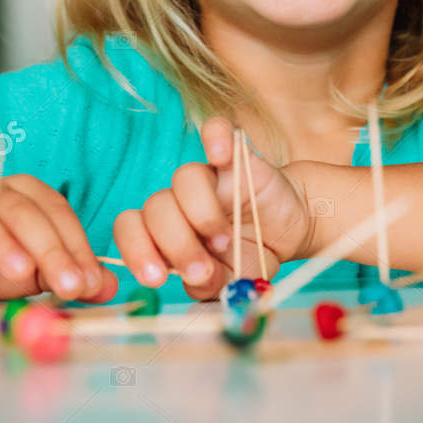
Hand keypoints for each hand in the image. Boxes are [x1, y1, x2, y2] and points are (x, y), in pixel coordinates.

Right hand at [0, 173, 117, 303]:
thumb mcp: (41, 276)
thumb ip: (74, 277)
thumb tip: (110, 287)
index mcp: (29, 196)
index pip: (59, 215)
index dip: (78, 248)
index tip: (90, 283)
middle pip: (26, 215)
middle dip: (52, 252)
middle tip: (68, 286)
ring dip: (2, 243)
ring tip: (22, 271)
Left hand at [112, 117, 311, 300]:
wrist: (291, 229)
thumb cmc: (251, 256)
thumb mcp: (230, 282)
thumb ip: (210, 289)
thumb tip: (195, 292)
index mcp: (165, 233)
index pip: (131, 229)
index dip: (136, 250)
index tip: (156, 278)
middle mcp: (179, 202)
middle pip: (155, 208)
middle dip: (175, 244)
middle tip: (201, 270)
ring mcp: (207, 177)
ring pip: (183, 178)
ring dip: (201, 214)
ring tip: (225, 240)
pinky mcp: (236, 156)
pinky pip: (217, 130)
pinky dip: (216, 137)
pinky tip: (221, 155)